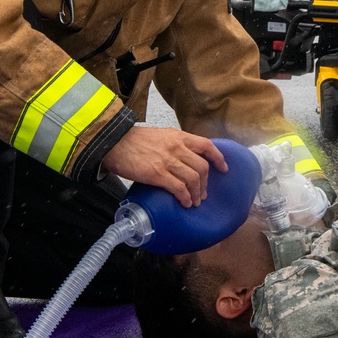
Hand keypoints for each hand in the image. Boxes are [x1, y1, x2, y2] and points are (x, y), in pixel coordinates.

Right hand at [101, 127, 226, 207]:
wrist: (113, 142)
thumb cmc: (134, 140)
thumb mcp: (161, 135)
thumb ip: (175, 144)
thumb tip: (186, 158)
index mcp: (178, 136)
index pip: (207, 146)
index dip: (218, 158)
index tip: (223, 168)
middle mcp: (177, 147)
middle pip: (203, 166)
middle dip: (206, 183)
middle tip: (203, 193)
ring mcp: (167, 160)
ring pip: (194, 179)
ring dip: (197, 193)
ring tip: (194, 201)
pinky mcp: (156, 174)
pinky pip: (179, 188)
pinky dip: (185, 198)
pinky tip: (185, 203)